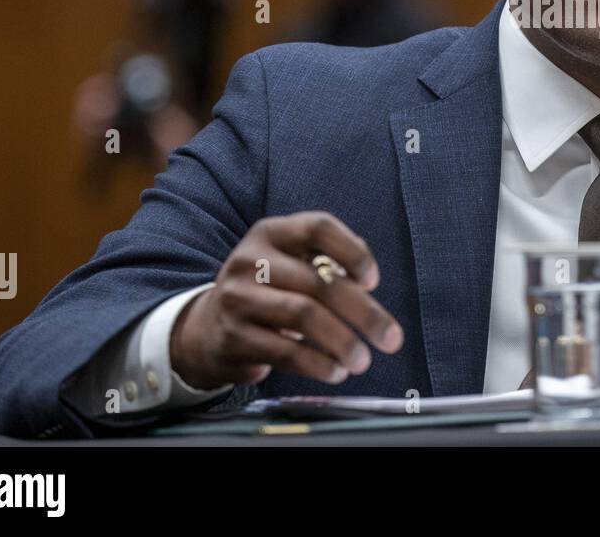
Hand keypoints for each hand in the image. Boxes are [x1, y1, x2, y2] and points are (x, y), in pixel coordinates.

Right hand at [169, 211, 403, 389]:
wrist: (208, 326)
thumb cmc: (269, 289)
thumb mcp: (290, 261)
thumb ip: (329, 260)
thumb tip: (367, 281)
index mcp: (272, 232)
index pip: (318, 227)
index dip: (353, 252)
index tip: (374, 281)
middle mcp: (250, 260)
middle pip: (318, 281)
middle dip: (363, 313)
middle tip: (391, 338)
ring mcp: (237, 298)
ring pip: (303, 316)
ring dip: (342, 342)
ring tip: (363, 360)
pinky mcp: (233, 337)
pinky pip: (284, 352)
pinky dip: (318, 364)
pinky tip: (336, 372)